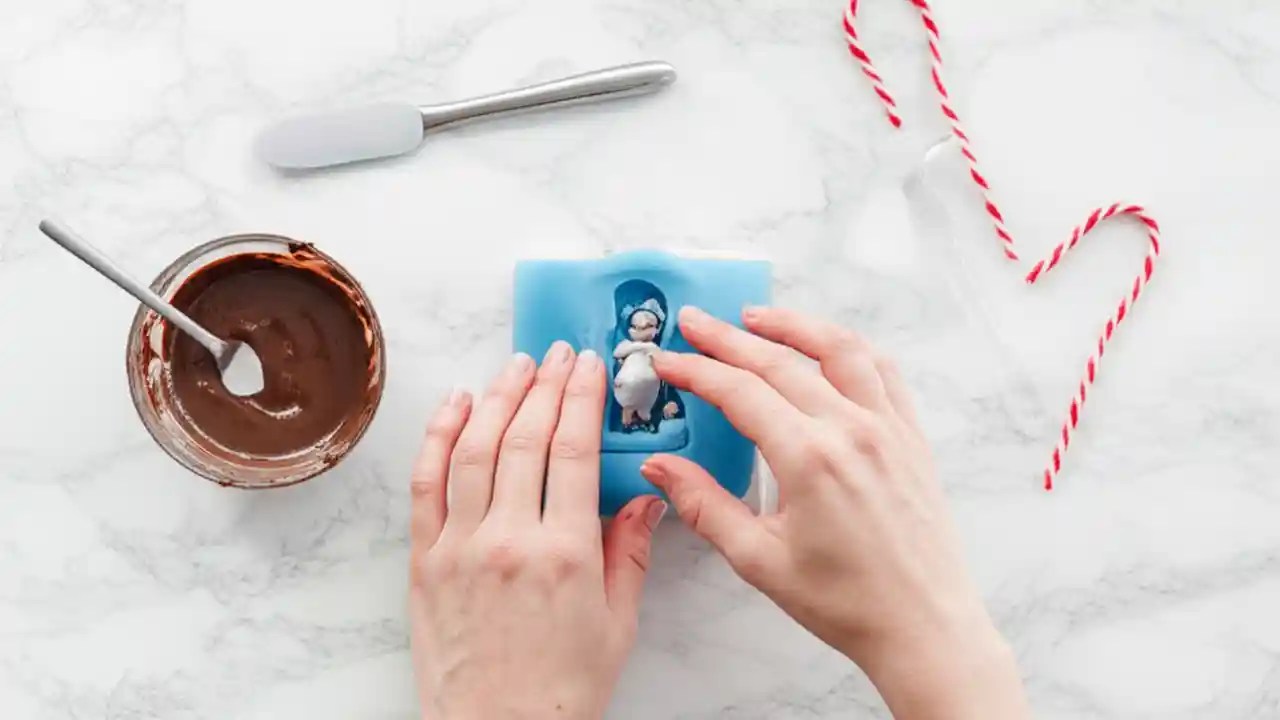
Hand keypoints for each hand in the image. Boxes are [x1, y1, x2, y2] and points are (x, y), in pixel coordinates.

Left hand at [410, 343, 666, 719]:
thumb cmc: (560, 690)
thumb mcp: (617, 623)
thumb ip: (630, 553)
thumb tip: (648, 498)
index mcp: (565, 555)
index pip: (573, 451)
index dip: (581, 398)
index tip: (589, 366)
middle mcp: (508, 541)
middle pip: (524, 438)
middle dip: (544, 385)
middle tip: (558, 354)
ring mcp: (459, 547)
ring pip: (474, 449)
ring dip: (495, 397)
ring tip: (515, 366)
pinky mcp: (424, 561)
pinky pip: (426, 483)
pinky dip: (438, 436)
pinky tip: (456, 405)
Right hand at [642, 307, 1027, 719]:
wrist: (923, 626)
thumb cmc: (846, 602)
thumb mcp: (759, 560)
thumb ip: (705, 506)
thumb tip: (660, 470)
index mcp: (809, 459)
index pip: (740, 392)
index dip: (696, 370)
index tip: (667, 360)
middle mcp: (851, 431)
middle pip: (780, 361)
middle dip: (729, 338)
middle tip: (694, 322)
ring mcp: (888, 429)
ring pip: (838, 349)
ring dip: (794, 326)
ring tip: (757, 317)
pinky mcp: (911, 438)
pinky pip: (883, 371)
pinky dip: (850, 347)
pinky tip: (829, 346)